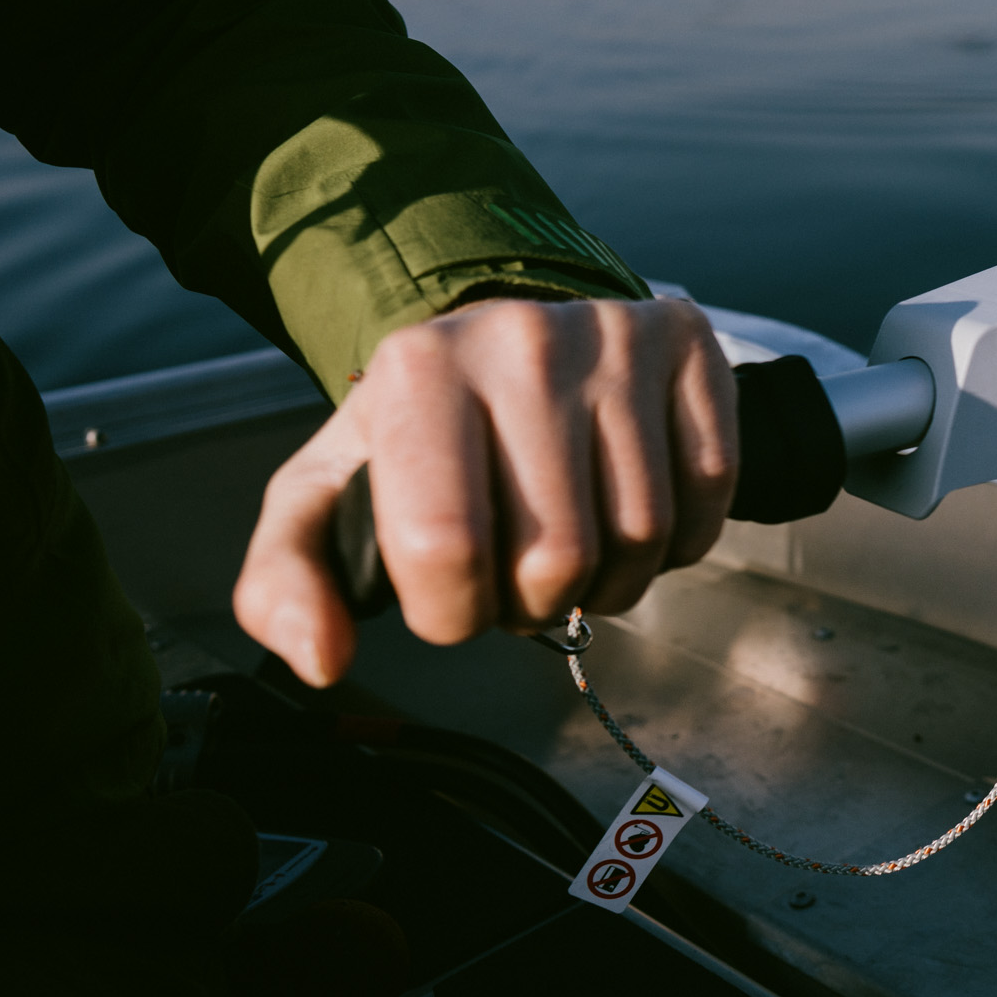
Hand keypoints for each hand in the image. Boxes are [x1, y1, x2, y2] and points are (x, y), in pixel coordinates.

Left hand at [233, 297, 737, 686]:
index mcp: (419, 368)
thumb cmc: (425, 437)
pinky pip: (710, 494)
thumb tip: (320, 658)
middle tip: (517, 574)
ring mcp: (616, 337)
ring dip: (609, 583)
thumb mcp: (329, 497)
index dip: (453, 613)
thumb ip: (287, 582)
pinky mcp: (688, 344)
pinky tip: (632, 513)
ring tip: (574, 548)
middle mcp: (522, 339)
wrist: (515, 343)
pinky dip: (678, 541)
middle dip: (535, 604)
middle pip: (556, 558)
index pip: (444, 548)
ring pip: (641, 536)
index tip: (452, 595)